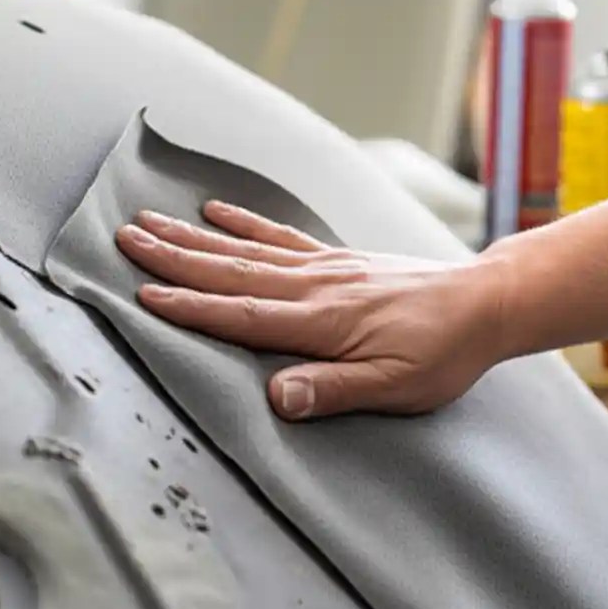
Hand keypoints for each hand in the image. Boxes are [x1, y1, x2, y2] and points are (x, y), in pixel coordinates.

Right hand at [115, 201, 508, 420]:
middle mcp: (314, 286)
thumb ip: (335, 390)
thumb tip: (275, 397)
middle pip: (230, 272)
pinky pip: (280, 236)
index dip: (190, 308)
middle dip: (174, 258)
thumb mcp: (396, 386)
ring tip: (150, 222)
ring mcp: (323, 267)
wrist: (483, 303)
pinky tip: (217, 211)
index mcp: (321, 322)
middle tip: (124, 240)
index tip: (143, 295)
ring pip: (245, 249)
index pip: (241, 316)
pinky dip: (245, 223)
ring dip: (194, 238)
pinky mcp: (336, 259)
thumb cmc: (442, 353)